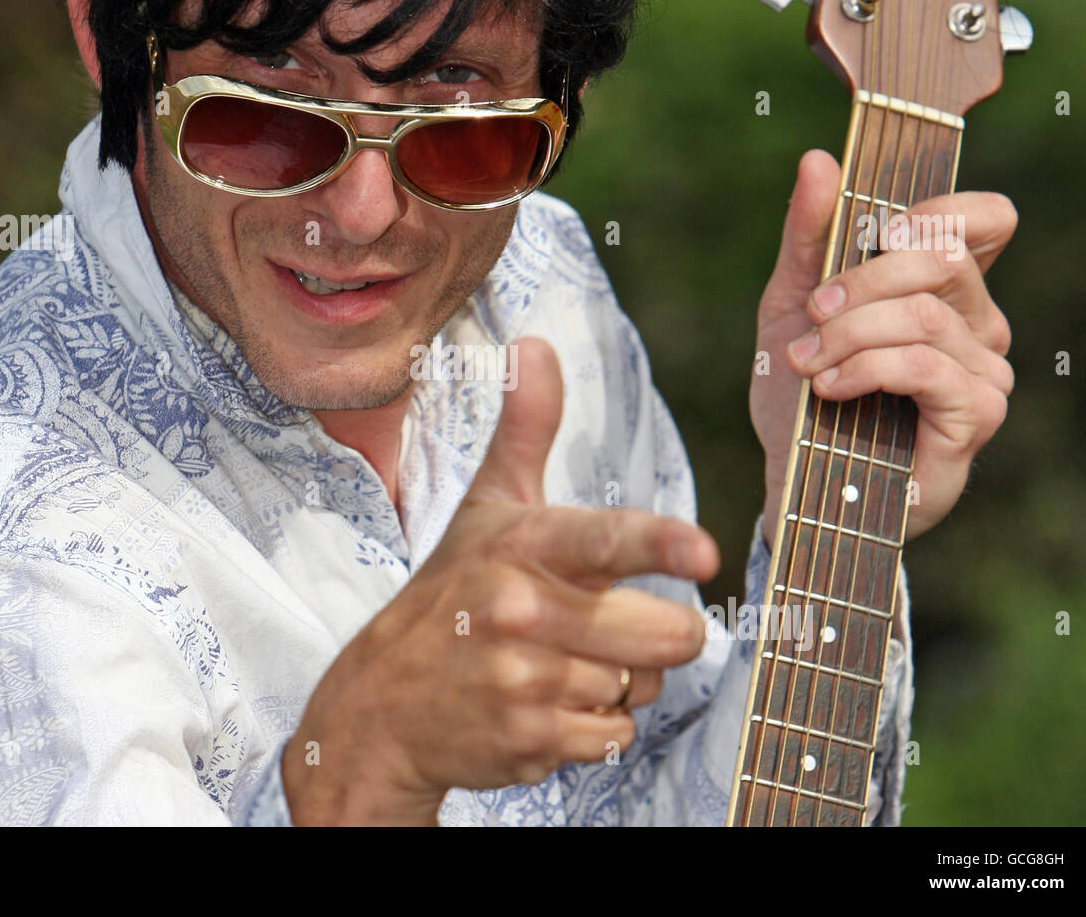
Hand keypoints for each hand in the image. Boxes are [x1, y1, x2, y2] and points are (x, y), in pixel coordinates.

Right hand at [282, 337, 719, 824]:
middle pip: (669, 634)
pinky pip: (613, 737)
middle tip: (604, 623)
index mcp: (523, 546)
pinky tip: (541, 706)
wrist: (382, 705)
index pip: (605, 540)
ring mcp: (524, 681)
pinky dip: (590, 729)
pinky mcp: (528, 741)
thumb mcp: (486, 507)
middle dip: (659, 635)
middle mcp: (523, 611)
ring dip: (615, 683)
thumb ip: (526, 429)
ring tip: (554, 666)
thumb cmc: (450, 592)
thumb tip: (537, 344)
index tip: (703, 553)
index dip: (660, 544)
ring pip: (641, 688)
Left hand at [751, 150, 1015, 546]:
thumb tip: (819, 159)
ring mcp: (985, 370)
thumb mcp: (789, 303)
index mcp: (944, 286)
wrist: (793, 477)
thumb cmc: (801, 390)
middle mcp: (978, 322)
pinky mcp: (976, 416)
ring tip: (808, 366)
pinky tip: (831, 388)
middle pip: (943, 259)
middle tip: (814, 314)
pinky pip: (927, 366)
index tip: (878, 230)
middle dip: (862, 280)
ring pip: (925, 315)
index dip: (940, 209)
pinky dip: (867, 369)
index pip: (985, 219)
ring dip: (849, 335)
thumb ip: (808, 234)